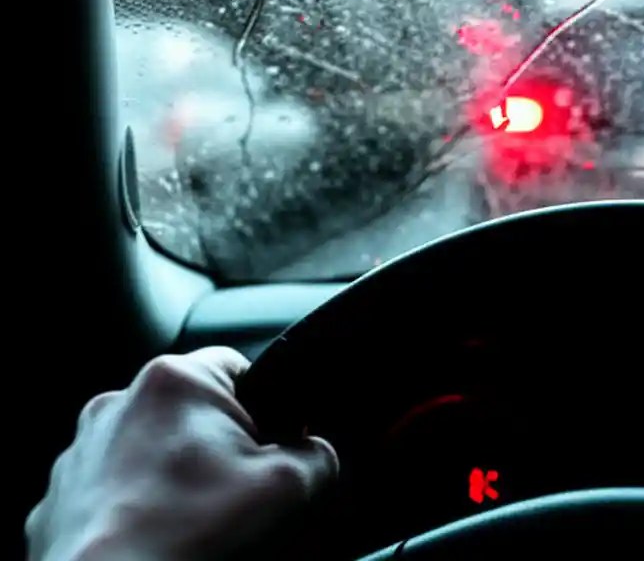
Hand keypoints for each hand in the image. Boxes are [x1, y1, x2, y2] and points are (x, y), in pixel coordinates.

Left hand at [25, 347, 337, 560]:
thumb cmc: (189, 539)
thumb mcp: (294, 486)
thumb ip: (318, 453)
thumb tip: (311, 455)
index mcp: (174, 381)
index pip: (242, 368)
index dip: (271, 412)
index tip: (274, 454)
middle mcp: (116, 407)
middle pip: (197, 419)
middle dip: (223, 456)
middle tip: (242, 503)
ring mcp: (79, 458)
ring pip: (154, 460)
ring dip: (179, 487)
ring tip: (198, 530)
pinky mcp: (57, 506)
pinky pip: (116, 500)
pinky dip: (140, 519)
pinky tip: (162, 545)